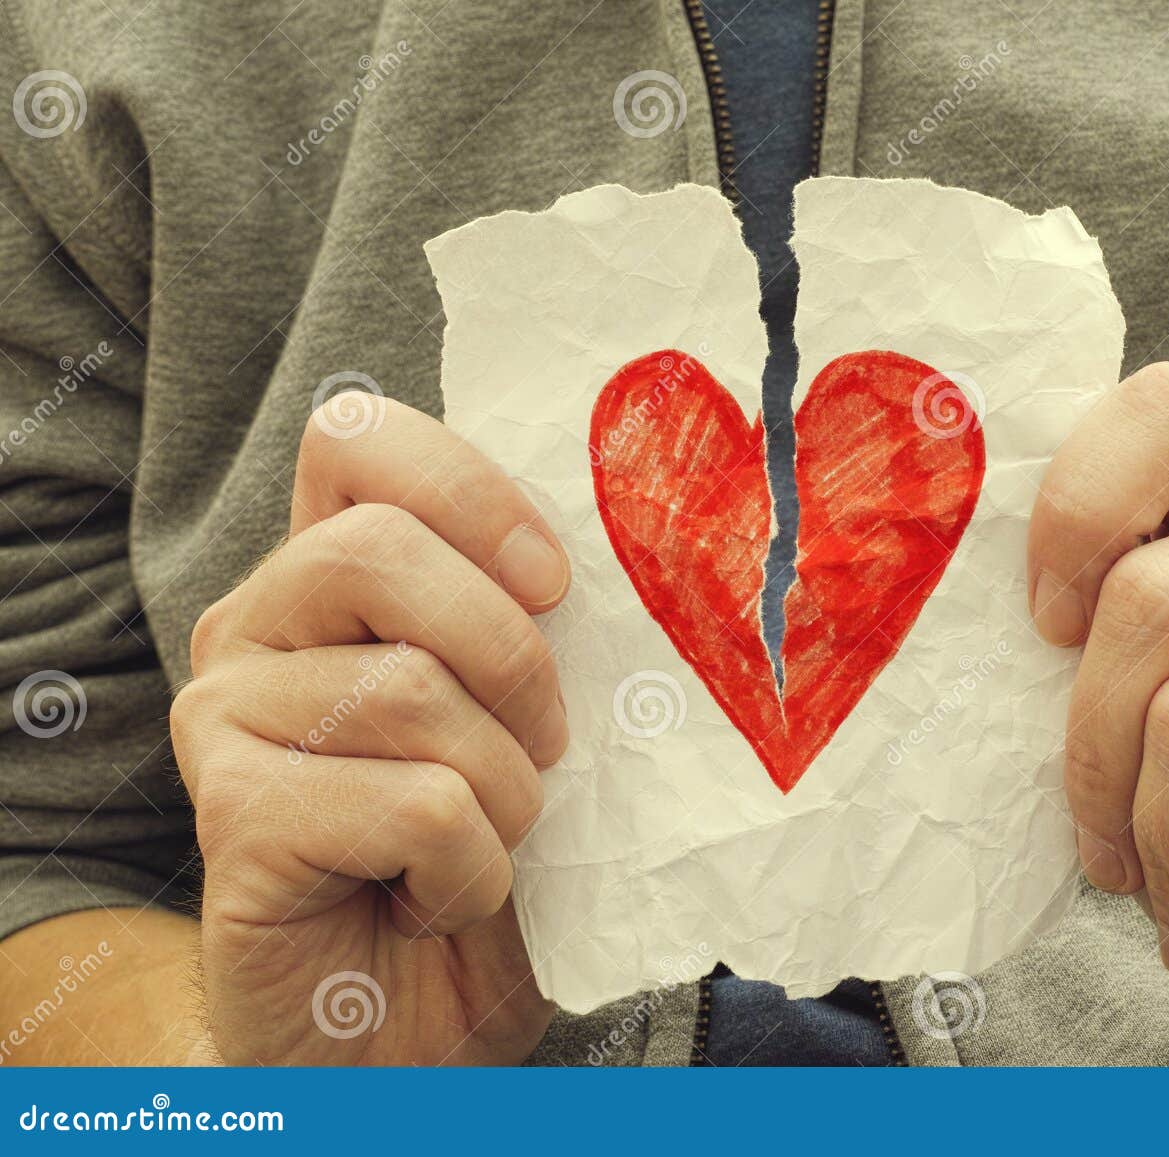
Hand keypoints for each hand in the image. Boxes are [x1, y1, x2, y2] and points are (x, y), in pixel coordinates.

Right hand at [172, 397, 568, 1064]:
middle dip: (511, 656)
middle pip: (378, 548)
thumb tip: (645, 555)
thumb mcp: (531, 721)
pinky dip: (471, 869)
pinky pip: (413, 804)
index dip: (466, 488)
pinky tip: (437, 899)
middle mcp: (256, 627)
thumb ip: (541, 628)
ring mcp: (225, 718)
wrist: (412, 1028)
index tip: (554, 584)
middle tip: (550, 750)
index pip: (355, 437)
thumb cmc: (484, 857)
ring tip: (490, 843)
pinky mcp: (229, 819)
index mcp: (331, 580)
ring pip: (409, 689)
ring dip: (505, 791)